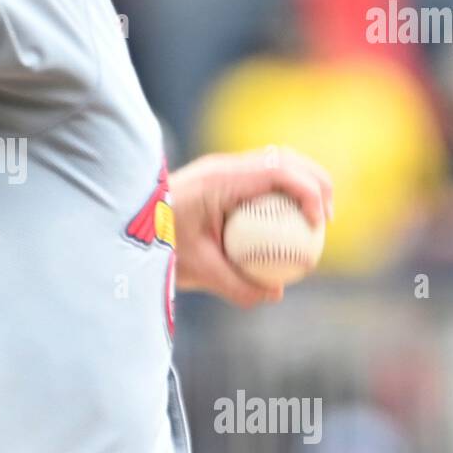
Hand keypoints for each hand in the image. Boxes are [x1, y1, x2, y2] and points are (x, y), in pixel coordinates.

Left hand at [169, 146, 333, 306]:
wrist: (125, 229)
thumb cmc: (157, 246)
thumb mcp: (196, 270)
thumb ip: (235, 285)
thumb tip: (275, 294)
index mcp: (219, 179)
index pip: (277, 170)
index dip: (308, 190)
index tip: (319, 222)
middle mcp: (223, 167)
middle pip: (285, 158)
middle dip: (316, 182)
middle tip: (326, 220)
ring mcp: (222, 169)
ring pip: (276, 162)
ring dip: (302, 183)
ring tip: (316, 220)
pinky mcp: (221, 178)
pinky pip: (261, 179)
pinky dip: (282, 194)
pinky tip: (288, 226)